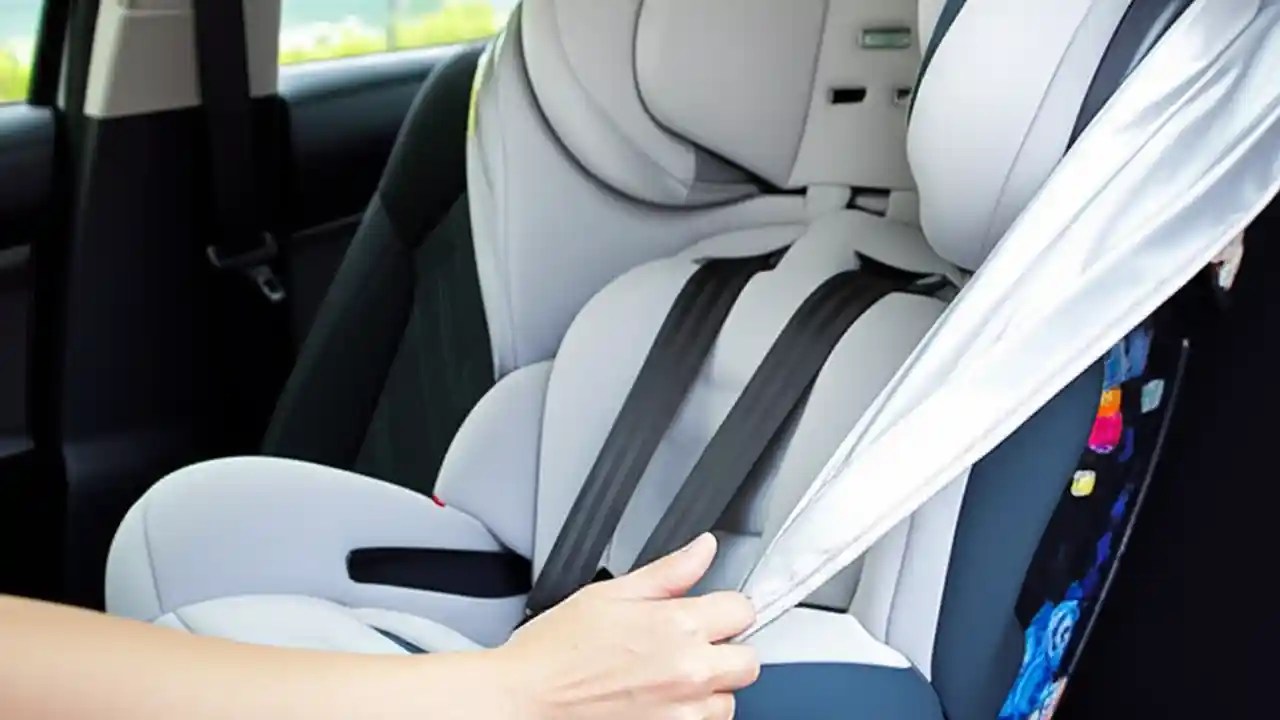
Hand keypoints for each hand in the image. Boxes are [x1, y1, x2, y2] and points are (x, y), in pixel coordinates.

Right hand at [497, 534, 759, 718]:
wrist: (526, 700)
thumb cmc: (556, 650)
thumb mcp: (610, 594)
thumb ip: (668, 573)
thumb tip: (703, 548)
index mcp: (677, 625)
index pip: (743, 610)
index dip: (724, 608)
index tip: (708, 612)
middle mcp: (690, 671)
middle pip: (748, 660)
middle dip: (725, 650)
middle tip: (689, 647)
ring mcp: (684, 713)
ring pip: (729, 699)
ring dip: (709, 688)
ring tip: (668, 678)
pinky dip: (691, 715)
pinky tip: (661, 702)